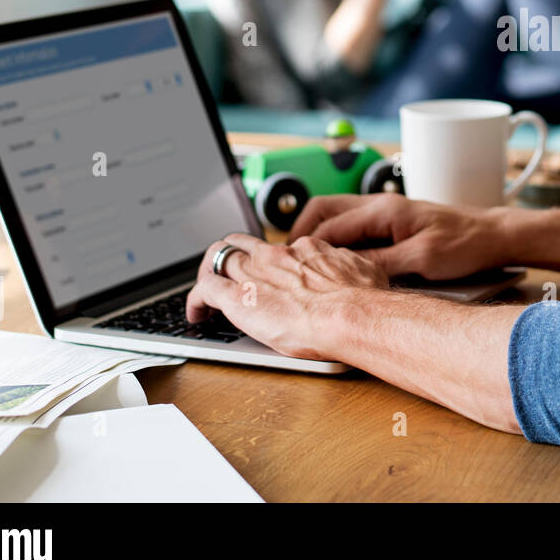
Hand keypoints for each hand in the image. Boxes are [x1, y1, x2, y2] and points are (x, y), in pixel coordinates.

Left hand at [186, 233, 388, 359]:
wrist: (351, 315)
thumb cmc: (362, 300)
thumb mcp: (363, 272)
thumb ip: (349, 269)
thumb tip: (354, 271)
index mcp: (304, 250)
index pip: (278, 248)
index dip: (268, 260)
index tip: (269, 273)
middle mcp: (275, 256)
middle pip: (240, 243)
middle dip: (229, 257)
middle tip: (227, 276)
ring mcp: (253, 274)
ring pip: (217, 259)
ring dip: (210, 274)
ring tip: (206, 294)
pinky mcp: (236, 298)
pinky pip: (204, 289)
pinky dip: (196, 301)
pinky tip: (197, 316)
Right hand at [288, 193, 506, 280]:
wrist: (494, 236)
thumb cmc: (466, 244)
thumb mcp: (422, 259)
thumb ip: (381, 264)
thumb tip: (345, 272)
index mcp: (383, 210)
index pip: (328, 225)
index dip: (303, 246)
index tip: (287, 265)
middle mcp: (380, 206)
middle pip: (324, 210)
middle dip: (301, 233)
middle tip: (286, 260)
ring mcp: (387, 213)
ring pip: (337, 217)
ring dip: (318, 236)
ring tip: (305, 262)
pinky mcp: (394, 224)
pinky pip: (354, 227)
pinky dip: (338, 241)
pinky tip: (337, 262)